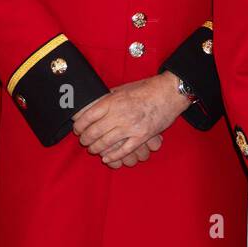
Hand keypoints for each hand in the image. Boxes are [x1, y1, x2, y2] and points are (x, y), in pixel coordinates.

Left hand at [72, 72, 187, 165]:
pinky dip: (113, 156)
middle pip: (94, 132)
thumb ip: (109, 97)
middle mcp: (120, 115)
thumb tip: (94, 104)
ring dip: (96, 148)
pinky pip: (124, 150)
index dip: (79, 126)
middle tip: (84, 141)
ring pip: (106, 143)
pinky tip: (107, 158)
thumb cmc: (148, 88)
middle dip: (85, 139)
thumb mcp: (124, 88)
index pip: (87, 117)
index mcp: (113, 101)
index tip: (77, 129)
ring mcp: (131, 127)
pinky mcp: (142, 136)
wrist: (171, 92)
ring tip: (94, 149)